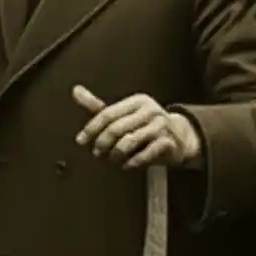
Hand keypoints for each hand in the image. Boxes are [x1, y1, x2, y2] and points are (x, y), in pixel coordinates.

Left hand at [72, 87, 201, 169]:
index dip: (91, 128)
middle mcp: (150, 110)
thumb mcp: (122, 114)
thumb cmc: (144, 125)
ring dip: (115, 155)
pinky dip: (131, 163)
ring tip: (112, 159)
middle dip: (102, 144)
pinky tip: (126, 164)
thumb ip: (98, 106)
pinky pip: (143, 155)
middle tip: (97, 153)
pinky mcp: (167, 143)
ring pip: (128, 142)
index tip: (81, 140)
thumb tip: (75, 90)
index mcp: (137, 101)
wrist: (179, 136)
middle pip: (116, 128)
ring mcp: (160, 126)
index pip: (107, 113)